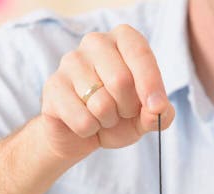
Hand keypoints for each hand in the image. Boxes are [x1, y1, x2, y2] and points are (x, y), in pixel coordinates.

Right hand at [40, 24, 174, 160]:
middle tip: (122, 112)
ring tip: (102, 116)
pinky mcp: (53, 86)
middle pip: (120, 80)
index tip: (157, 106)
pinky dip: (89, 130)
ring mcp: (70, 62)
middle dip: (128, 108)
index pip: (140, 53)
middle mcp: (95, 42)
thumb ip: (161, 112)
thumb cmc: (118, 115)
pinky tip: (85, 122)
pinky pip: (82, 120)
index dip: (152, 84)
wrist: (82, 134)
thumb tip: (158, 108)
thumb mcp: (145, 116)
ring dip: (107, 120)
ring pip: (100, 103)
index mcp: (123, 39)